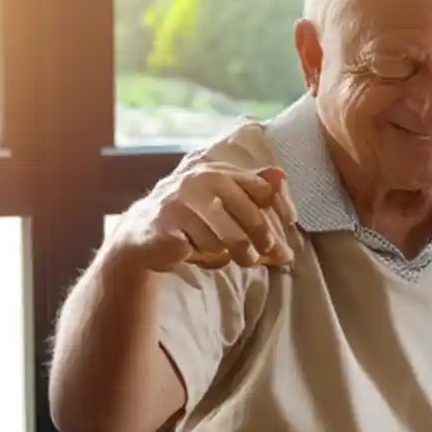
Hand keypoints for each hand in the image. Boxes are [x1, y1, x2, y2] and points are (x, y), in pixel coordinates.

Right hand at [110, 161, 297, 271]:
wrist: (142, 233)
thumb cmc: (192, 218)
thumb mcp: (223, 200)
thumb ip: (253, 189)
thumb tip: (282, 175)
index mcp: (218, 172)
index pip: (262, 189)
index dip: (280, 208)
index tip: (289, 224)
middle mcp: (201, 181)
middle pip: (251, 218)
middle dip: (262, 242)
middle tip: (259, 256)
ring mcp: (182, 202)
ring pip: (229, 240)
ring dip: (232, 255)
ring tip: (223, 255)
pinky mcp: (168, 226)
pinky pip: (204, 250)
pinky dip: (207, 259)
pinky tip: (195, 252)